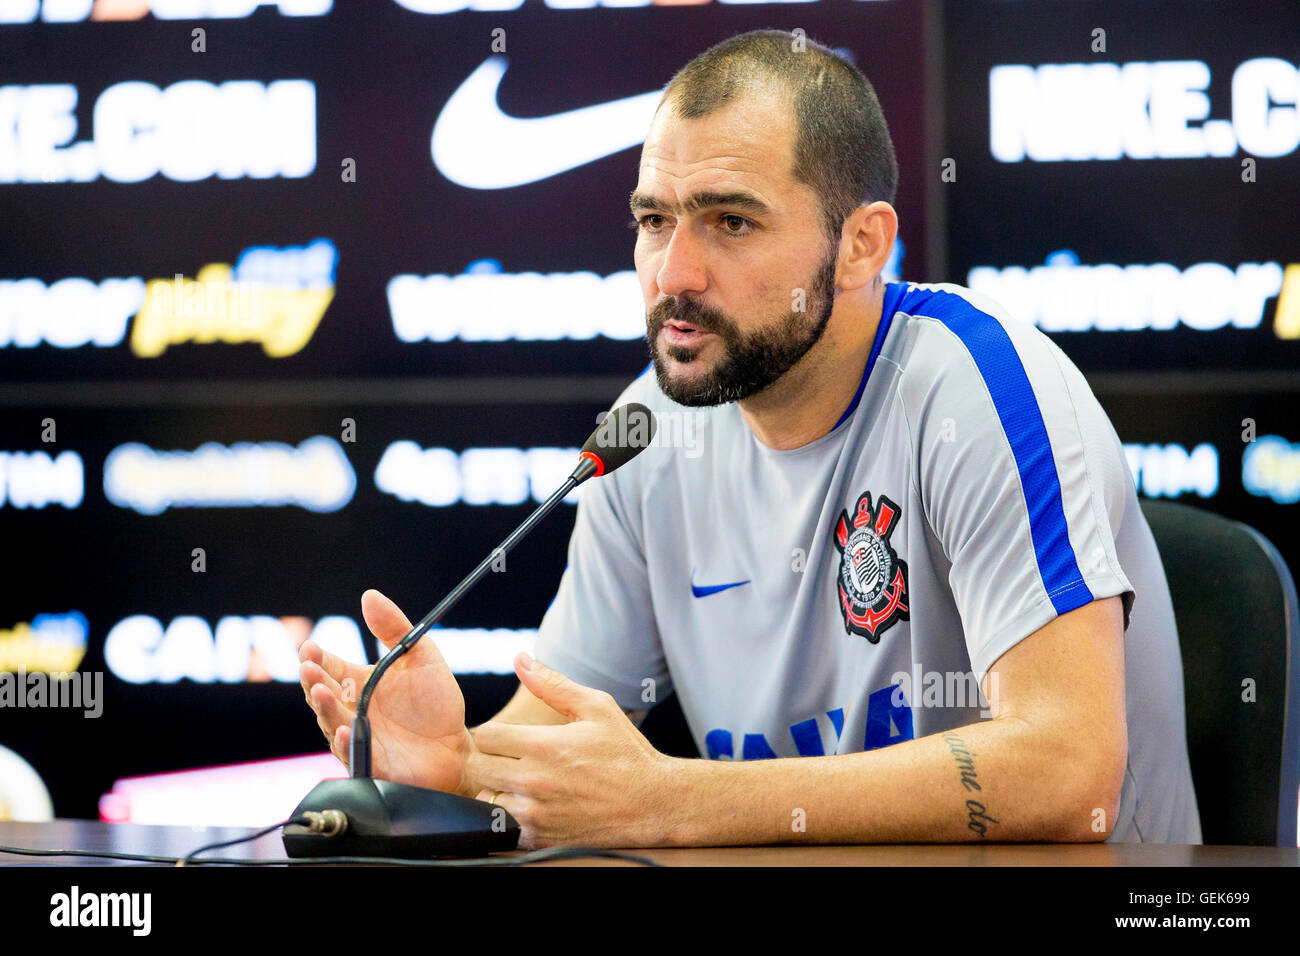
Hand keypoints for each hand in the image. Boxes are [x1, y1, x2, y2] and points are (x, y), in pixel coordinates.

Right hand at [296, 589, 473, 795]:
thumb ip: (394, 628)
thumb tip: (369, 595)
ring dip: (324, 708)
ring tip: (320, 692)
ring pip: (332, 723)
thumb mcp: (421, 657)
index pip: (329, 667)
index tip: (309, 648)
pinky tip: (345, 730)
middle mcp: (353, 709)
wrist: (457, 747)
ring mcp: (358, 736)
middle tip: (309, 667)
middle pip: (323, 694)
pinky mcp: (370, 763)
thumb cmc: (436, 704)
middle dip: (313, 680)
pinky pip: (353, 754)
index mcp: (359, 682)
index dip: (316, 658)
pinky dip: (346, 742)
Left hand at [469, 653, 677, 848]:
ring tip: (522, 783)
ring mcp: (536, 813)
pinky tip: (532, 805)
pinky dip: (510, 816)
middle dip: (491, 759)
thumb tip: (520, 659)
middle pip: (479, 768)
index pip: (486, 736)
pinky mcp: (541, 838)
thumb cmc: (626, 752)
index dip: (495, 734)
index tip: (510, 738)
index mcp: (545, 745)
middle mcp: (535, 780)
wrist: (653, 802)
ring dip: (499, 789)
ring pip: (487, 798)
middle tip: (511, 759)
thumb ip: (553, 684)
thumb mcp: (597, 707)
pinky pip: (503, 827)